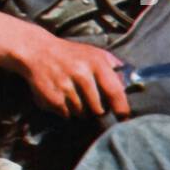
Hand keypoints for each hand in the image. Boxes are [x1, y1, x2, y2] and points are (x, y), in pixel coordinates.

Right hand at [14, 34, 129, 118]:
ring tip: (74, 95)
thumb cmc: (71, 54)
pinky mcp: (52, 98)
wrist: (38, 51)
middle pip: (98, 109)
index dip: (121, 108)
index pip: (114, 91)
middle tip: (90, 101)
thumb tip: (131, 82)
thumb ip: (114, 67)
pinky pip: (67, 115)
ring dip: (80, 111)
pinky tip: (62, 97)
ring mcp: (66, 87)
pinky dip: (66, 111)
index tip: (123, 118)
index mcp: (96, 63)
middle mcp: (81, 74)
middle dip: (97, 110)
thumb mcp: (94, 53)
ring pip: (82, 114)